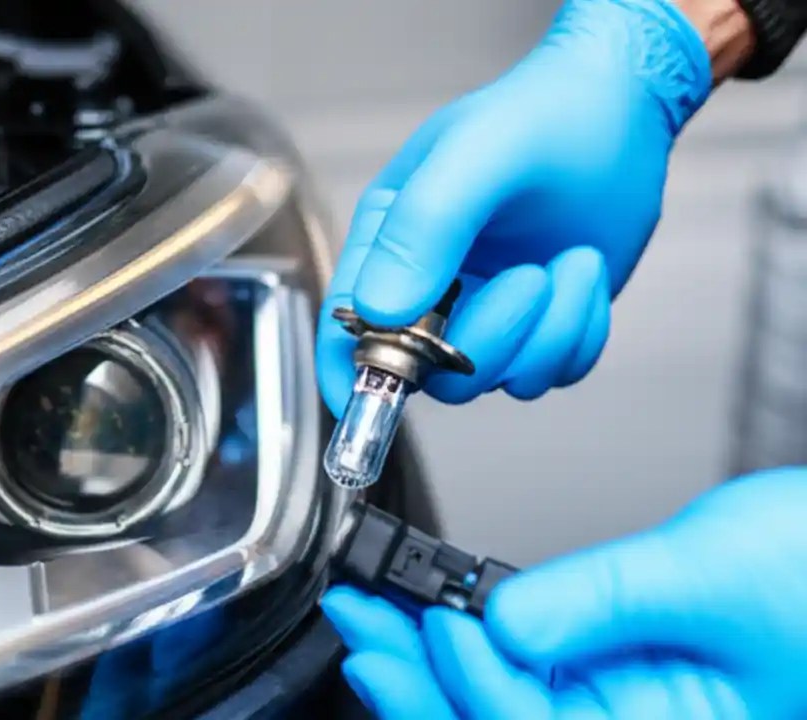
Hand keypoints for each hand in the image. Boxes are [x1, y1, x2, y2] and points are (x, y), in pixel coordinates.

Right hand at [317, 0, 711, 413]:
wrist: (623, 108)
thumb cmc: (540, 116)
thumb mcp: (474, 154)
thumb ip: (424, 227)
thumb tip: (381, 311)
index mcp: (389, 243)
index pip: (348, 325)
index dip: (349, 371)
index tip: (363, 400)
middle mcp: (431, 287)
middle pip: (432, 372)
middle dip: (491, 338)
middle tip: (531, 276)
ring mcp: (486, 313)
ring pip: (501, 378)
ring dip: (550, 328)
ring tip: (570, 259)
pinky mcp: (539, 327)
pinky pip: (553, 371)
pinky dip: (580, 330)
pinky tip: (584, 272)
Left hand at [322, 468, 806, 718]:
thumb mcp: (711, 574)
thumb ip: (604, 601)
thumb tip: (500, 620)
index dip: (476, 682)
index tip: (432, 617)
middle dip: (418, 683)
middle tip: (359, 620)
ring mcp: (611, 709)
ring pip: (497, 709)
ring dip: (423, 665)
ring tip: (366, 613)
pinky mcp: (598, 676)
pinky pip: (516, 677)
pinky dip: (462, 650)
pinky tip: (422, 620)